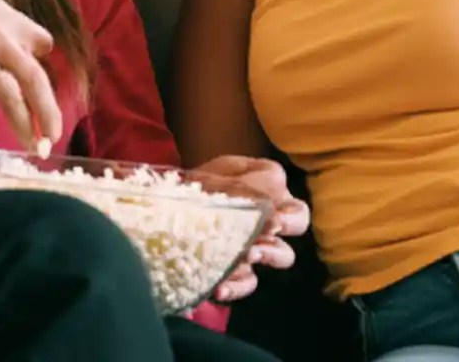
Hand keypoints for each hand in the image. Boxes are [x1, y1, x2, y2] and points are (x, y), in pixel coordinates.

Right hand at [0, 0, 58, 150]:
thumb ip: (11, 29)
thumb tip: (35, 51)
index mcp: (11, 21)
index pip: (44, 44)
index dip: (44, 61)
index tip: (41, 83)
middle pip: (35, 78)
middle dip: (49, 111)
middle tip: (55, 137)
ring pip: (10, 97)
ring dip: (23, 125)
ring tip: (32, 147)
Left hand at [194, 155, 310, 302]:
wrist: (160, 210)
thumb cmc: (190, 186)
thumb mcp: (209, 173)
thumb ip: (235, 180)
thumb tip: (264, 203)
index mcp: (262, 186)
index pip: (282, 186)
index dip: (281, 199)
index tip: (271, 211)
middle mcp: (267, 215)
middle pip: (299, 220)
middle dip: (287, 224)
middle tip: (269, 228)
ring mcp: (256, 244)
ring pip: (283, 254)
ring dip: (267, 253)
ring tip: (247, 253)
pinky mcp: (238, 270)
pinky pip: (248, 283)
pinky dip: (236, 286)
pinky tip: (219, 287)